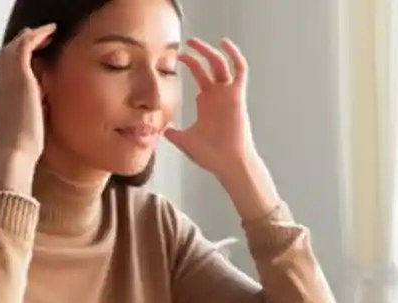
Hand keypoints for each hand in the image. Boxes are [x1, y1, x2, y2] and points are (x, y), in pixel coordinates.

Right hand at [0, 23, 55, 193]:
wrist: (14, 154)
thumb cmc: (22, 152)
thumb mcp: (25, 131)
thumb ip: (31, 116)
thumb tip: (44, 110)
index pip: (3, 75)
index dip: (15, 65)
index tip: (30, 63)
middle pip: (5, 57)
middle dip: (20, 47)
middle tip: (37, 40)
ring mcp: (6, 79)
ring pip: (14, 47)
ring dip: (30, 38)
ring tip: (46, 34)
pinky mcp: (19, 75)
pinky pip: (26, 45)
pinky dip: (38, 36)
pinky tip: (51, 32)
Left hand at [168, 38, 280, 221]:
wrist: (228, 164)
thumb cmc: (210, 155)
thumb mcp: (184, 140)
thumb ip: (171, 132)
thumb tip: (157, 129)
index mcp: (207, 102)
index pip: (199, 74)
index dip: (189, 63)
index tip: (175, 57)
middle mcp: (218, 95)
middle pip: (210, 65)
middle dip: (198, 52)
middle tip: (186, 42)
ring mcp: (228, 94)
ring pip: (222, 64)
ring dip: (210, 51)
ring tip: (195, 42)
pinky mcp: (238, 96)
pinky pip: (240, 70)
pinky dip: (235, 55)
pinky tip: (225, 44)